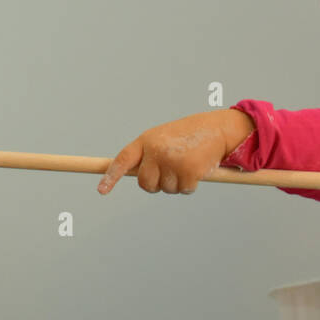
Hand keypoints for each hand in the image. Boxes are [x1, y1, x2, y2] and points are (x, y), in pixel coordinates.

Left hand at [98, 109, 255, 194]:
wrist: (217, 129)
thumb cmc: (187, 135)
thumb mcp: (161, 138)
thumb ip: (147, 154)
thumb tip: (132, 175)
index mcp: (146, 140)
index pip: (123, 160)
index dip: (111, 176)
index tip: (102, 190)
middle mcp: (156, 151)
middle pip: (146, 184)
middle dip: (156, 184)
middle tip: (170, 170)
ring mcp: (172, 162)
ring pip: (166, 189)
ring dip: (177, 183)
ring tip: (187, 163)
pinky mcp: (188, 172)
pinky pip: (184, 190)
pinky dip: (191, 185)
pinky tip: (197, 169)